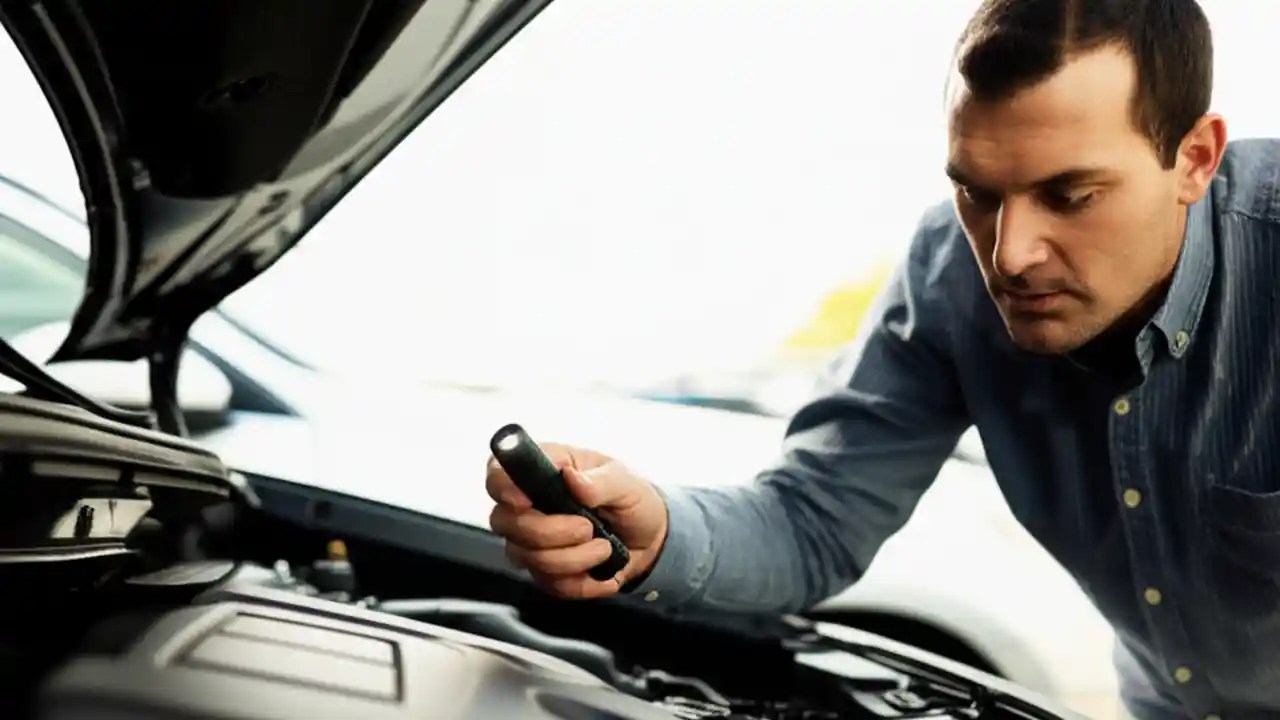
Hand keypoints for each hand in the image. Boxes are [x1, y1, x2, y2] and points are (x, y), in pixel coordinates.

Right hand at [486, 443, 667, 598]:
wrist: (648, 538)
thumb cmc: (630, 499)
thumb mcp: (626, 483)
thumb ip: (602, 481)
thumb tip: (574, 480)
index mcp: (543, 469)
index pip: (498, 473)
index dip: (503, 487)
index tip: (525, 500)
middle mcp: (528, 504)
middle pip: (506, 522)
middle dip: (550, 531)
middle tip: (587, 527)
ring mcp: (531, 540)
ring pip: (526, 557)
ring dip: (572, 557)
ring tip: (604, 546)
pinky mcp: (544, 571)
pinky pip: (549, 584)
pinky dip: (582, 580)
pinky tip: (602, 568)